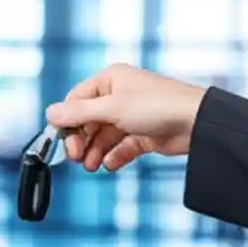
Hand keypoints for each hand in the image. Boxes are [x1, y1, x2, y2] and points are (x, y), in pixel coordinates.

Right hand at [46, 63, 206, 171]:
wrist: (197, 123)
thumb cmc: (157, 105)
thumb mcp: (112, 108)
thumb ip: (79, 113)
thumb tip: (50, 113)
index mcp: (110, 80)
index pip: (76, 100)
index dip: (67, 121)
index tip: (61, 141)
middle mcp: (119, 95)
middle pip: (88, 120)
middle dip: (81, 140)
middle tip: (77, 157)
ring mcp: (132, 115)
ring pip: (104, 136)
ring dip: (95, 151)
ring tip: (92, 166)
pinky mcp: (144, 134)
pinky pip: (121, 146)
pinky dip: (114, 155)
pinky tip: (110, 164)